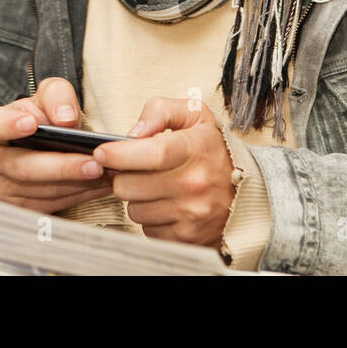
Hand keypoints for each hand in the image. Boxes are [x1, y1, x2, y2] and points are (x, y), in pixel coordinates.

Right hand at [0, 76, 115, 212]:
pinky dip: (79, 195)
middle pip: (21, 167)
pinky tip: (100, 185)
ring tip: (107, 173)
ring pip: (40, 191)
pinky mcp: (18, 209)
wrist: (42, 146)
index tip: (31, 124)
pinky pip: (51, 205)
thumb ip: (57, 96)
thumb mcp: (49, 96)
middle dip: (61, 167)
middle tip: (95, 163)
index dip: (6, 126)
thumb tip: (66, 119)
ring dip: (77, 184)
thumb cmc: (42, 117)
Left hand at [92, 97, 235, 249]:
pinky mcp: (186, 237)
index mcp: (195, 149)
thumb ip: (160, 110)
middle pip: (129, 185)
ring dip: (137, 198)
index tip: (102, 152)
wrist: (244, 191)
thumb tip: (132, 133)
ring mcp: (191, 213)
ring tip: (156, 186)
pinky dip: (150, 217)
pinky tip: (165, 204)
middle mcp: (194, 184)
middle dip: (125, 176)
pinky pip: (146, 228)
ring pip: (134, 209)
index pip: (151, 153)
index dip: (119, 154)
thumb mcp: (194, 114)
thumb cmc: (211, 149)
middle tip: (137, 169)